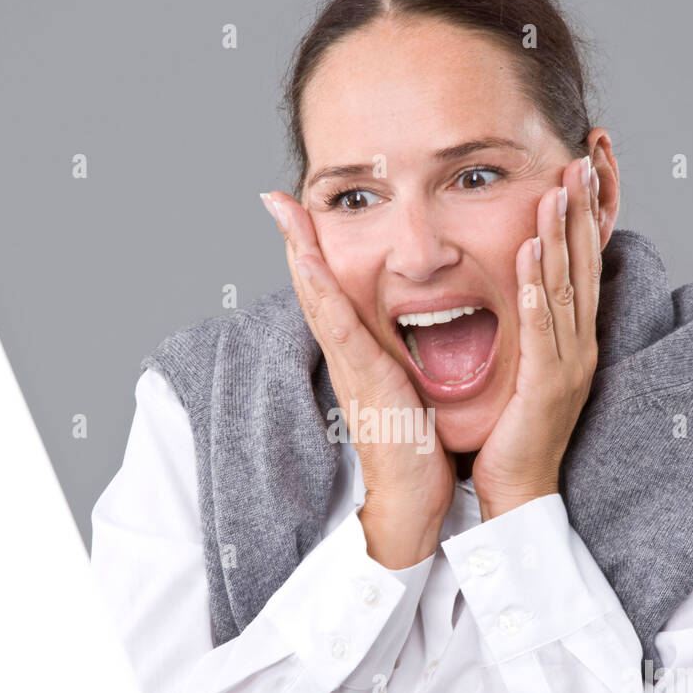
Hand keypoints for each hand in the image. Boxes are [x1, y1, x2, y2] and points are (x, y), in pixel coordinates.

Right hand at [261, 191, 456, 567]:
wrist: (410, 498)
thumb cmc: (414, 447)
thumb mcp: (406, 390)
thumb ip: (401, 361)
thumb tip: (411, 336)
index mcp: (357, 355)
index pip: (331, 293)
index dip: (312, 252)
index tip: (299, 211)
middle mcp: (345, 356)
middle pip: (313, 287)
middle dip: (295, 239)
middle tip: (278, 195)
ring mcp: (349, 366)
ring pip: (319, 298)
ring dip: (299, 252)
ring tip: (285, 209)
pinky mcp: (362, 379)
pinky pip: (338, 328)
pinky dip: (320, 293)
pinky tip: (309, 263)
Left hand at [471, 154, 601, 520]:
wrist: (519, 490)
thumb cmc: (512, 432)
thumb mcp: (522, 368)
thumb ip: (524, 328)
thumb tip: (514, 287)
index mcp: (572, 339)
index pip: (582, 266)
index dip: (585, 218)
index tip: (581, 172)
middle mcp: (578, 345)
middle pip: (585, 266)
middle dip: (583, 210)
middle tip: (581, 159)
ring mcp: (567, 364)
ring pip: (566, 287)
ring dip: (562, 236)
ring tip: (555, 190)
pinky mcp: (547, 385)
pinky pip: (542, 327)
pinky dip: (538, 287)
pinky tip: (531, 253)